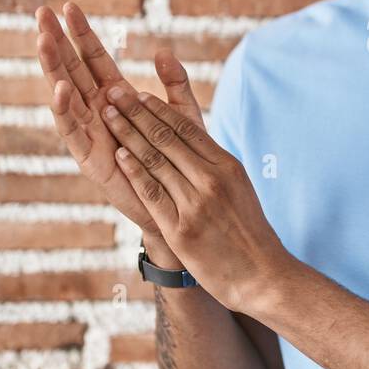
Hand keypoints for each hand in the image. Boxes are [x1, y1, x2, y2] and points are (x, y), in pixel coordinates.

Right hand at [35, 1, 200, 266]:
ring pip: (66, 96)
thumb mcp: (182, 117)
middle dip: (57, 43)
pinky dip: (65, 111)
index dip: (82, 34)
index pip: (93, 59)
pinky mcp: (91, 159)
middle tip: (41, 13)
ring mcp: (90, 135)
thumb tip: (163, 50)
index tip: (67, 5)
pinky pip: (74, 133)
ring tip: (43, 42)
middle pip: (72, 70)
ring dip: (54, 69)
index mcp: (116, 98)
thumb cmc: (178, 160)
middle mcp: (97, 113)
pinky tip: (60, 89)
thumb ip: (175, 85)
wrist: (175, 205)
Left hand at [100, 82, 291, 313]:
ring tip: (107, 116)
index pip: (187, 128)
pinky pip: (152, 193)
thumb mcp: (238, 188)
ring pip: (155, 161)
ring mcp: (197, 205)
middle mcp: (213, 180)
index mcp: (228, 166)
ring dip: (127, 134)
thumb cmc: (248, 232)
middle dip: (135, 113)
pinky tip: (119, 155)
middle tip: (113, 93)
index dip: (158, 108)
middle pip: (166, 138)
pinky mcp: (182, 230)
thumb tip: (190, 142)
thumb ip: (214, 165)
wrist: (262, 275)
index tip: (137, 94)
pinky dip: (134, 171)